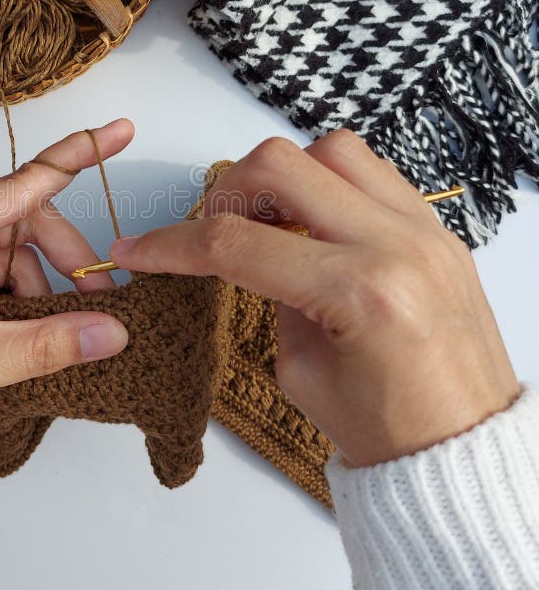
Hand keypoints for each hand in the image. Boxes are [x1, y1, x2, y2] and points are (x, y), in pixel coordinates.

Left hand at [0, 120, 133, 435]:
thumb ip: (41, 345)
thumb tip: (109, 332)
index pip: (12, 186)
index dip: (71, 160)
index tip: (118, 131)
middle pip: (20, 220)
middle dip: (64, 255)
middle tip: (99, 294)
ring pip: (15, 250)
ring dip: (45, 283)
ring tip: (63, 323)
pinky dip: (24, 296)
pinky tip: (35, 323)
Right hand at [110, 129, 519, 466]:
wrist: (461, 449)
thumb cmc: (382, 431)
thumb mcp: (300, 369)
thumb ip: (271, 296)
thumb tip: (256, 251)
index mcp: (359, 294)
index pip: (237, 245)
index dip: (172, 245)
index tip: (137, 250)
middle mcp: (397, 244)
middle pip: (281, 166)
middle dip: (227, 192)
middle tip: (216, 228)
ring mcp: (425, 228)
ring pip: (331, 149)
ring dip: (284, 176)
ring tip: (273, 221)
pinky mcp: (438, 227)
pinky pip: (373, 172)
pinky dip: (329, 183)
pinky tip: (317, 222)